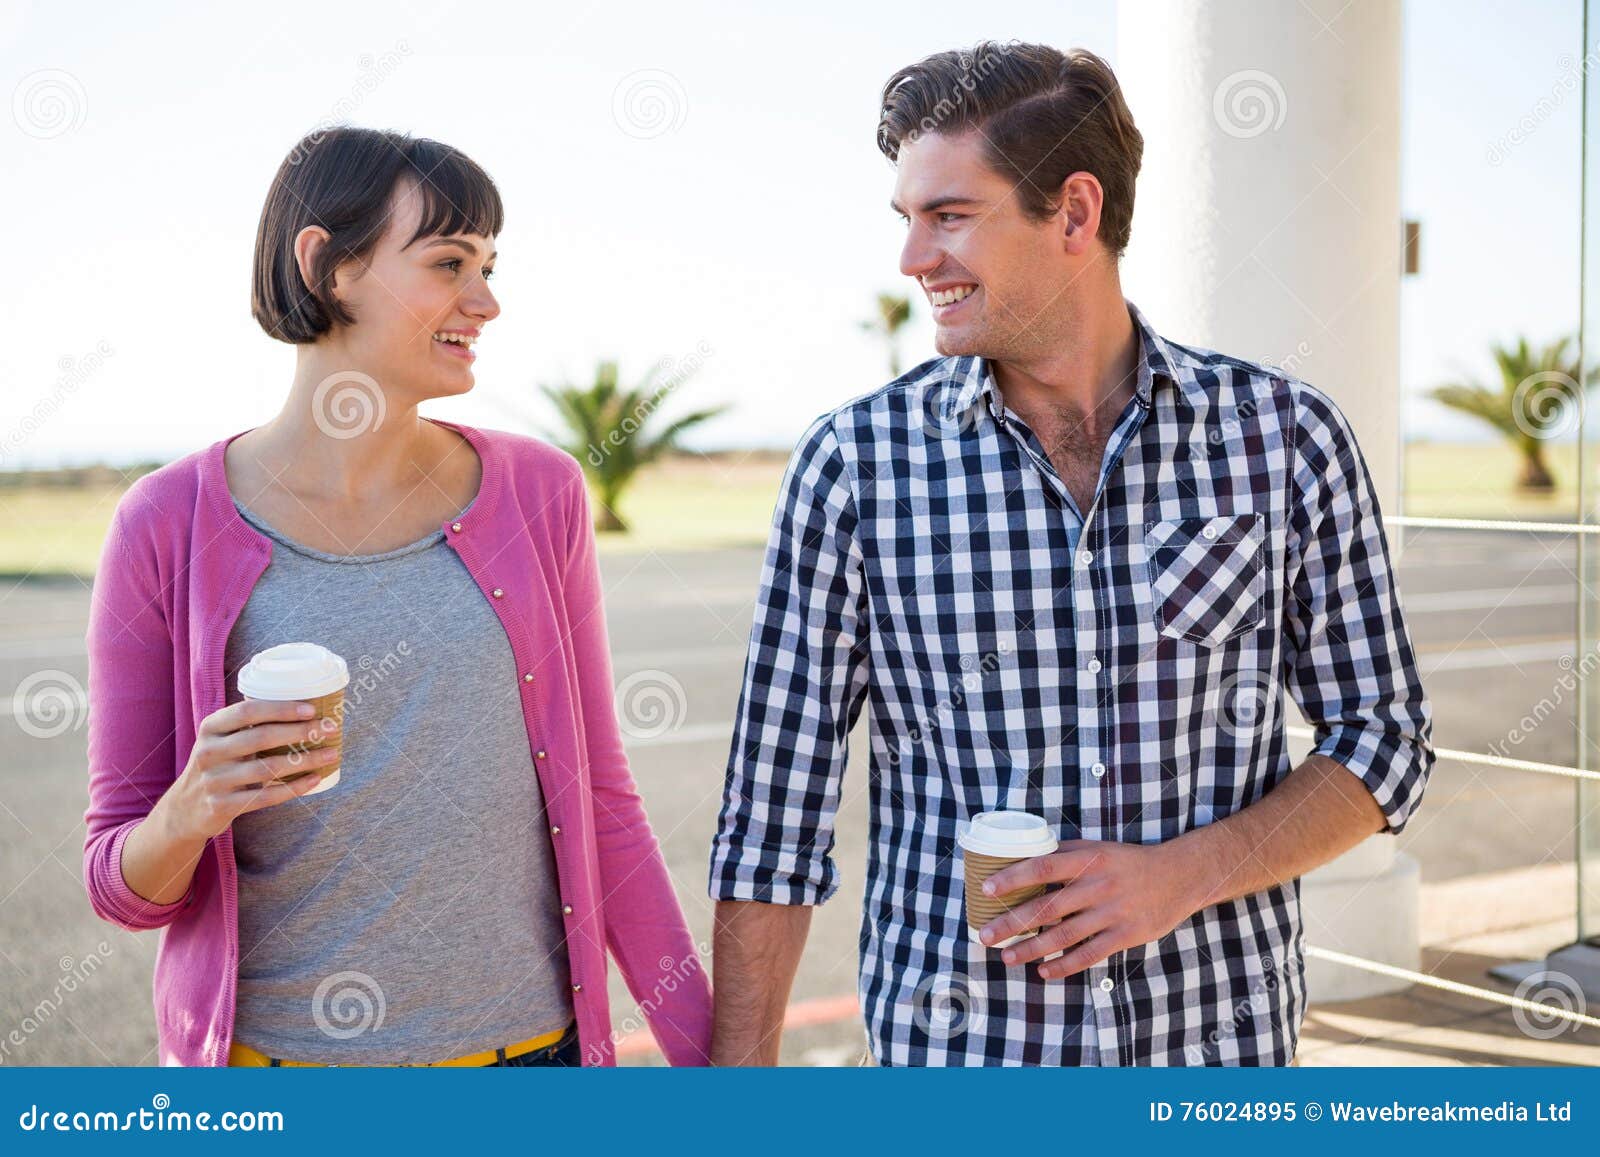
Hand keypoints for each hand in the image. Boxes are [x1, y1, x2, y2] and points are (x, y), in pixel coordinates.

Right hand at [155, 698, 340, 842]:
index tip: (311, 709)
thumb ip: (248, 725)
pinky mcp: (222, 806)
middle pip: (262, 737)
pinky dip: (294, 788)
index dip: (281, 708)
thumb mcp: (220, 740)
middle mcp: (209, 752)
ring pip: (268, 768)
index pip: (248, 711)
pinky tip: (315, 780)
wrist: (184, 809)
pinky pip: (265, 796)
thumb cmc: (217, 765)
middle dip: (301, 731)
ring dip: (305, 760)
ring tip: (331, 754)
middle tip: (330, 728)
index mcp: (210, 728)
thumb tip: (304, 709)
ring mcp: (214, 781)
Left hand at [977, 839, 1206, 978]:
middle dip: (1012, 923)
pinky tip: (1044, 971)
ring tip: (1008, 957)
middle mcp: (1098, 886)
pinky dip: (1064, 965)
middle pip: (1047, 907)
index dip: (1013, 878)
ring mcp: (1112, 912)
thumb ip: (1064, 854)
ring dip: (1032, 949)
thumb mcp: (1098, 848)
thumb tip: (1024, 857)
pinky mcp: (1125, 935)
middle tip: (986, 935)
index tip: (986, 888)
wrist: (1178, 877)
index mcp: (1088, 860)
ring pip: (1064, 935)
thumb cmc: (1128, 861)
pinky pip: (1089, 954)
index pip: (1043, 867)